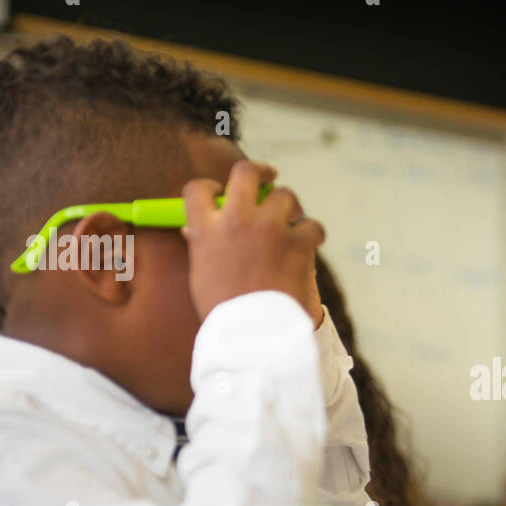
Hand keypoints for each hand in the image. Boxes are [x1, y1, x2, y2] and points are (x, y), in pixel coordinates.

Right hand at [182, 160, 325, 323]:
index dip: (210, 186)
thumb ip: (201, 246)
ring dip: (289, 205)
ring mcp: (269, 229)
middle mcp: (237, 221)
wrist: (254, 334)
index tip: (220, 191)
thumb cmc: (224, 310)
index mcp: (206, 229)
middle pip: (246, 173)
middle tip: (268, 175)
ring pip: (285, 195)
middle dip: (258, 171)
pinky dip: (312, 233)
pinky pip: (312, 225)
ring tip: (290, 221)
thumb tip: (193, 230)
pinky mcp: (298, 243)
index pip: (198, 189)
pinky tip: (309, 243)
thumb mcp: (201, 276)